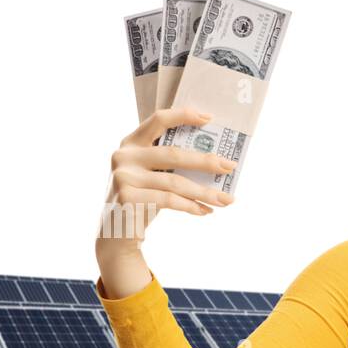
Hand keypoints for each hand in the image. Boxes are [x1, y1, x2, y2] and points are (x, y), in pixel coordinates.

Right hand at [96, 106, 236, 253]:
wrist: (117, 232)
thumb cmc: (142, 198)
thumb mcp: (150, 174)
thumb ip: (168, 163)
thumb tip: (215, 161)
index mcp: (131, 143)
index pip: (158, 120)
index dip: (183, 116)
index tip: (209, 118)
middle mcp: (124, 156)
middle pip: (173, 154)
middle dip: (206, 161)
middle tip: (231, 167)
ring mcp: (124, 177)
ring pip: (174, 182)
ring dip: (204, 192)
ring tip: (226, 200)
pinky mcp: (127, 198)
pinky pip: (168, 200)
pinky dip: (190, 206)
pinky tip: (205, 211)